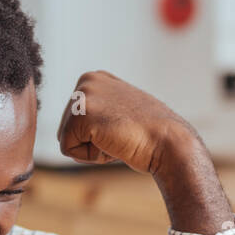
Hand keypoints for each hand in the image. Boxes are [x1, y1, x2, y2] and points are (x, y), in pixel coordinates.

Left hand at [56, 70, 195, 175]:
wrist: (168, 142)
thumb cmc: (149, 135)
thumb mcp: (120, 113)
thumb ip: (100, 112)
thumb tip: (85, 125)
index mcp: (94, 78)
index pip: (74, 121)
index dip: (96, 136)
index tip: (122, 128)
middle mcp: (86, 80)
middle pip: (66, 129)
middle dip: (91, 142)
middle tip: (121, 135)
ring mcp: (83, 95)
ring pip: (66, 139)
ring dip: (91, 150)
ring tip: (118, 138)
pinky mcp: (80, 114)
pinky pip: (68, 149)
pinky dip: (90, 157)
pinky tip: (113, 144)